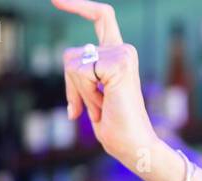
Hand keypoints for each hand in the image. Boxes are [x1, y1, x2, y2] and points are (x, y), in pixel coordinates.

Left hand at [52, 0, 158, 168]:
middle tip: (90, 108)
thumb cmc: (113, 125)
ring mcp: (122, 53)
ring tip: (101, 106)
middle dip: (70, 87)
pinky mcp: (118, 63)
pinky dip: (85, 94)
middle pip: (71, 55)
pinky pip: (80, 73)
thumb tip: (69, 59)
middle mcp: (122, 48)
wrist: (132, 145)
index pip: (100, 17)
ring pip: (73, 66)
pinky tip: (104, 103)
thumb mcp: (90, 96)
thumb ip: (82, 75)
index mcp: (117, 53)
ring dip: (79, 93)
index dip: (79, 5)